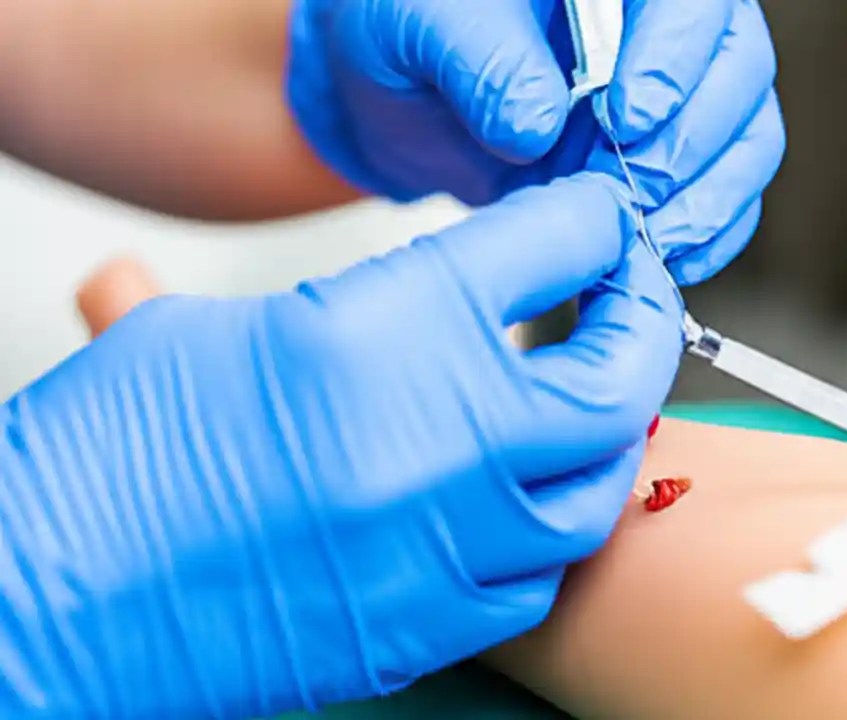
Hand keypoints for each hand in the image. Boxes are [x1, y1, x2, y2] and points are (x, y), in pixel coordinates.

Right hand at [0, 174, 680, 717]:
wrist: (49, 595)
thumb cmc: (110, 454)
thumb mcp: (224, 327)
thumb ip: (352, 308)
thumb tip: (432, 294)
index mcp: (386, 329)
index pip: (557, 246)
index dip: (596, 226)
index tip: (602, 231)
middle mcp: (441, 438)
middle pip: (617, 377)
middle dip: (639, 335)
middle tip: (627, 314)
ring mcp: (442, 544)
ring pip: (594, 495)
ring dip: (601, 445)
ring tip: (581, 414)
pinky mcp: (425, 628)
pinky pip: (533, 583)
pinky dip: (542, 539)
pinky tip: (514, 512)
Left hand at [289, 0, 783, 284]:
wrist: (394, 96)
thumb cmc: (402, 30)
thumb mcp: (412, 21)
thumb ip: (477, 56)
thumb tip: (538, 123)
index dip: (675, 56)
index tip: (627, 118)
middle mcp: (664, 21)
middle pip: (739, 65)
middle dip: (694, 139)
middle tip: (635, 190)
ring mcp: (679, 91)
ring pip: (748, 132)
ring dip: (711, 196)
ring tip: (651, 237)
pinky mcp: (672, 158)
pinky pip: (729, 194)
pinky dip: (710, 235)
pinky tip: (664, 258)